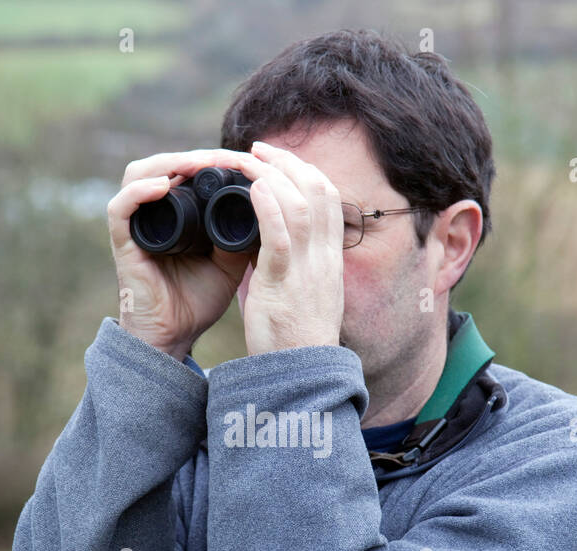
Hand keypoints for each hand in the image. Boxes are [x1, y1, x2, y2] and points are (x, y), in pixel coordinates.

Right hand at [107, 148, 270, 360]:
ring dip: (170, 163)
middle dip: (196, 156)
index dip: (212, 159)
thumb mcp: (229, 262)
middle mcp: (153, 213)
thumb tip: (265, 203)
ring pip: (139, 174)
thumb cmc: (197, 301)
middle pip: (164, 164)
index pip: (187, 170)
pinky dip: (139, 192)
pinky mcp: (122, 243)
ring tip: (200, 165)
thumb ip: (240, 234)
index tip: (244, 160)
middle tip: (226, 158)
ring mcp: (135, 225)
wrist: (175, 337)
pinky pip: (120, 208)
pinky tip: (163, 187)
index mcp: (177, 214)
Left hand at [238, 140, 344, 353]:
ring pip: (300, 205)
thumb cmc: (294, 339)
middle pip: (319, 192)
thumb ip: (291, 267)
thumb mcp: (303, 295)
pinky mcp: (283, 283)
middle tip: (258, 148)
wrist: (300, 376)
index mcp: (330, 260)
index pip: (329, 201)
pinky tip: (250, 189)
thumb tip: (267, 245)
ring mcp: (307, 270)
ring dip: (272, 175)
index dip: (305, 172)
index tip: (280, 160)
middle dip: (288, 162)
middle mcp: (324, 259)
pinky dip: (267, 206)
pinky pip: (280, 235)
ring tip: (246, 161)